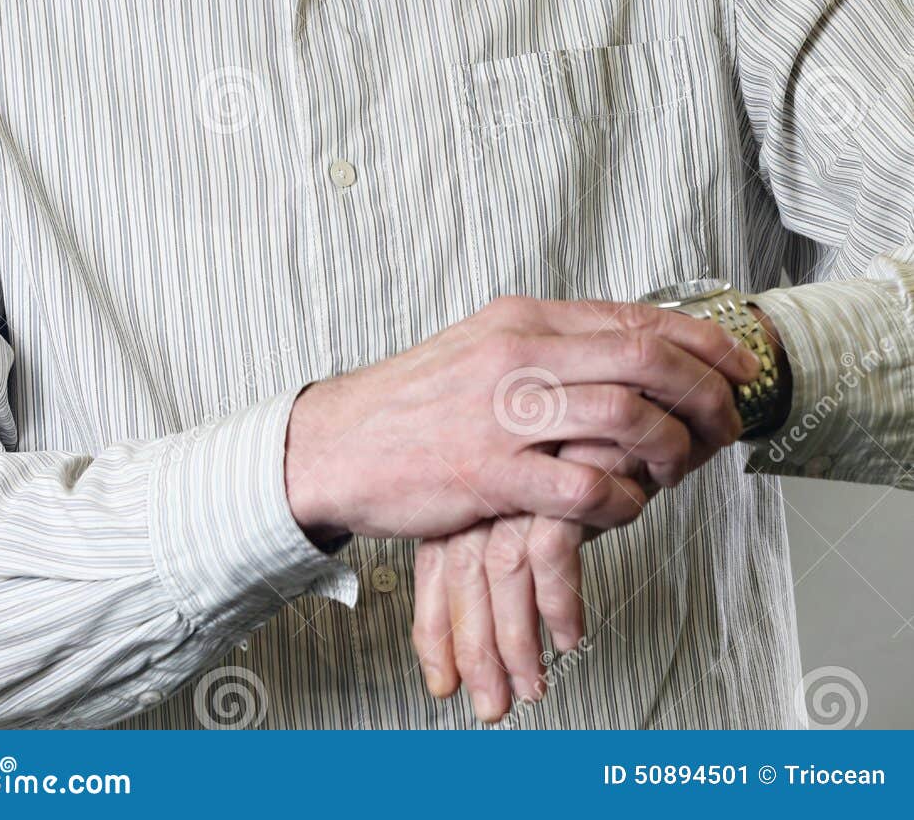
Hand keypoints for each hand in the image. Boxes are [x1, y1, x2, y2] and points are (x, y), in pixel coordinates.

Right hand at [409, 311, 780, 723]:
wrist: (338, 444)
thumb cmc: (414, 402)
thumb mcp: (483, 347)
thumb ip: (551, 345)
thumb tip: (627, 350)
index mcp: (522, 319)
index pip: (634, 317)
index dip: (702, 341)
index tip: (740, 363)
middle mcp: (520, 357)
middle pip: (644, 361)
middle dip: (705, 393)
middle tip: (727, 422)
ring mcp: (505, 415)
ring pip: (626, 421)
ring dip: (671, 452)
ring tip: (677, 472)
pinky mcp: (491, 476)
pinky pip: (585, 489)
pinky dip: (621, 502)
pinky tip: (621, 508)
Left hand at [412, 441, 642, 722]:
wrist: (640, 371)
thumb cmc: (597, 427)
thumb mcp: (546, 481)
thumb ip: (518, 521)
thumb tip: (502, 603)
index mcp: (477, 471)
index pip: (439, 558)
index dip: (437, 625)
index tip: (442, 678)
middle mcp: (494, 469)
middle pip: (463, 568)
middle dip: (474, 647)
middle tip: (490, 705)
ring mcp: (527, 467)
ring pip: (502, 568)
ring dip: (517, 640)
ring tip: (531, 688)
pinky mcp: (567, 466)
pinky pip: (551, 550)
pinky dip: (559, 602)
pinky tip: (570, 635)